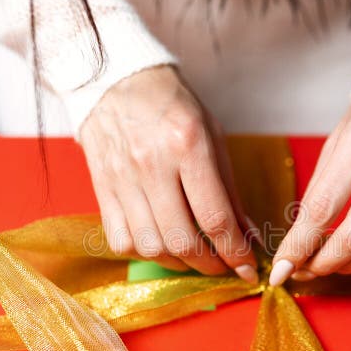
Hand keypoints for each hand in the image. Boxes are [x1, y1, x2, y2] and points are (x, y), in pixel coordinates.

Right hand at [78, 65, 257, 282]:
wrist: (115, 81)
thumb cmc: (172, 106)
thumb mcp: (212, 136)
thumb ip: (230, 190)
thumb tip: (248, 237)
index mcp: (187, 146)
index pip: (214, 217)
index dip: (235, 252)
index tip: (247, 269)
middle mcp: (152, 165)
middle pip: (181, 239)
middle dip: (209, 265)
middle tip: (223, 267)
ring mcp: (122, 179)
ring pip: (150, 247)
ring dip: (178, 263)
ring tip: (193, 257)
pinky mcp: (101, 189)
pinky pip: (121, 240)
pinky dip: (145, 253)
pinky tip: (160, 245)